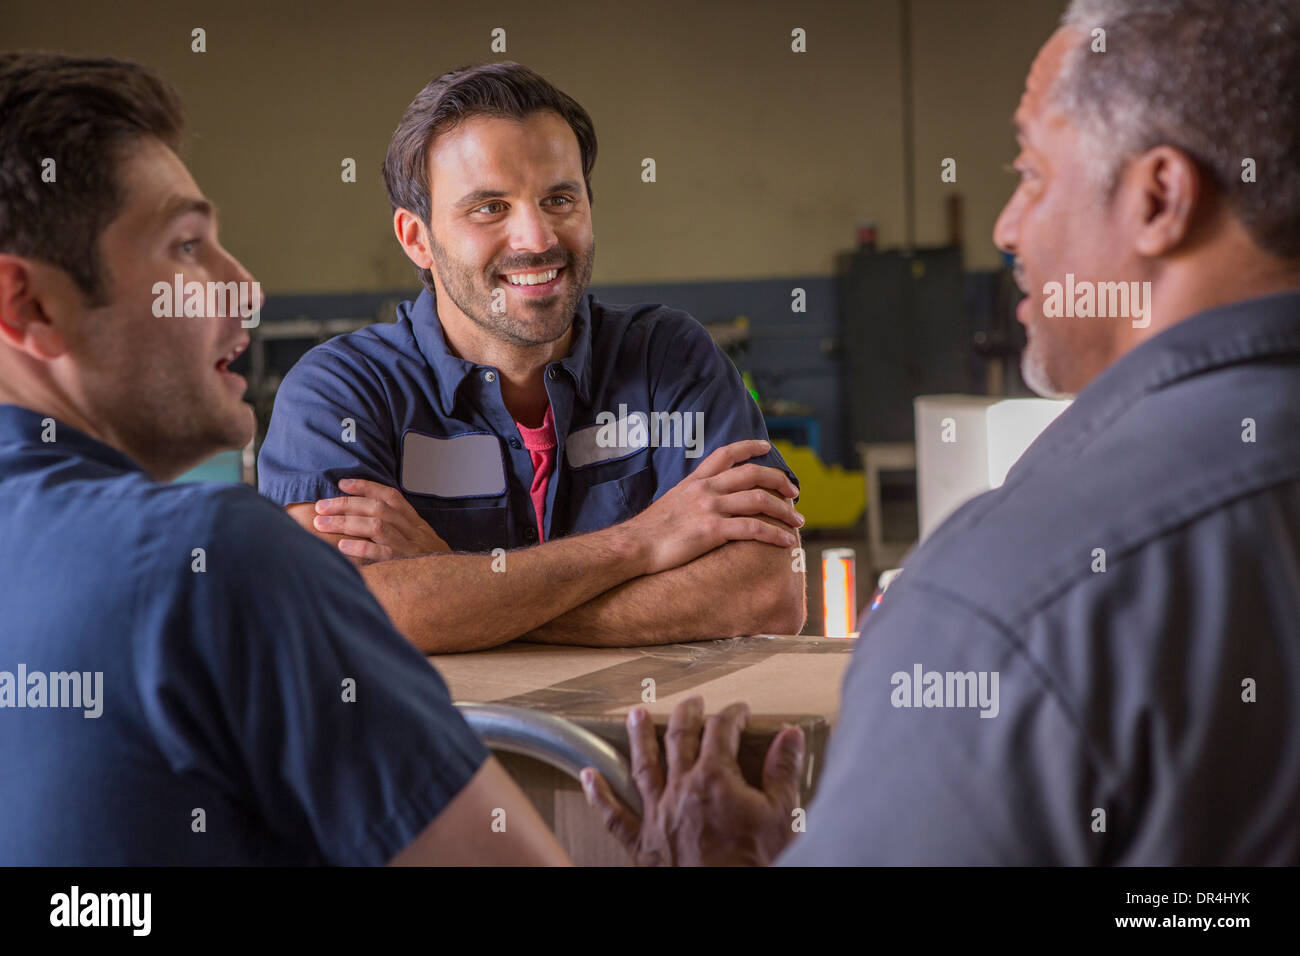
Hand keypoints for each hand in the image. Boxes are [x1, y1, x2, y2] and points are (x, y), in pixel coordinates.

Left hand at [312, 478, 449, 561]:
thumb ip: (400, 529)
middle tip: (321, 507)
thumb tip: (367, 519)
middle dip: (346, 504)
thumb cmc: (431, 565)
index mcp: (415, 523)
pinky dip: (360, 548)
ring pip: (376, 526)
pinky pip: (380, 553)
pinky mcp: (404, 565)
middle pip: (378, 508)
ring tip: (322, 523)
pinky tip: (341, 546)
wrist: (456, 586)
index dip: (366, 487)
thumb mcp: (421, 542)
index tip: (342, 484)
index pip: (390, 496)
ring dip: (346, 522)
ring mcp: (409, 548)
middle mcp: (413, 531)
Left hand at [580, 696, 804, 866]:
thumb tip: (789, 735)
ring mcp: (657, 814)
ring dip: (639, 737)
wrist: (725, 897)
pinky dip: (598, 795)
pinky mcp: (642, 843)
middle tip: (691, 701)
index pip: (721, 730)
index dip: (732, 714)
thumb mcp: (783, 815)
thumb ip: (784, 771)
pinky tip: (588, 776)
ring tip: (635, 715)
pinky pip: (614, 815)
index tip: (740, 710)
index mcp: (715, 778)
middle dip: (687, 715)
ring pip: (643, 765)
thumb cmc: (754, 863)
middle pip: (680, 738)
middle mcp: (681, 788)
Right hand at [624, 439, 802, 574]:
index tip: (766, 446)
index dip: (749, 447)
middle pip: (753, 475)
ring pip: (759, 501)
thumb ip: (691, 496)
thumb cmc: (649, 531)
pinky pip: (753, 529)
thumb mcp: (671, 501)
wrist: (634, 545)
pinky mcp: (713, 531)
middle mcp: (706, 489)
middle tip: (795, 493)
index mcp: (696, 481)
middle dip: (779, 481)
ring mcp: (710, 508)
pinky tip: (786, 542)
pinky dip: (775, 534)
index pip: (726, 454)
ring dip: (784, 511)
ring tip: (798, 521)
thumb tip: (701, 501)